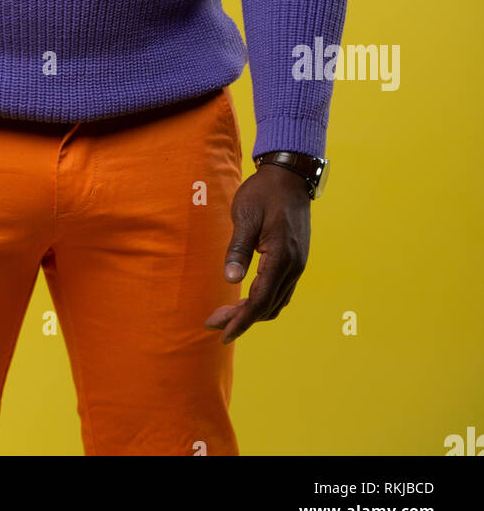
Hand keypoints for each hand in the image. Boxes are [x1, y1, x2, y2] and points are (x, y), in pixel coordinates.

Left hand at [204, 163, 310, 342]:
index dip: (241, 321)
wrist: (290, 176)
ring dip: (253, 312)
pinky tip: (246, 299)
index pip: (260, 301)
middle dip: (241, 319)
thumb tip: (230, 280)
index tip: (222, 334)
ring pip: (276, 302)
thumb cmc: (264, 193)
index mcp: (281, 257)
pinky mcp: (296, 259)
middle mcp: (293, 266)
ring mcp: (297, 264)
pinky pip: (281, 290)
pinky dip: (264, 301)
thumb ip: (238, 249)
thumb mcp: (245, 217)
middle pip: (268, 306)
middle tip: (213, 323)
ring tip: (226, 315)